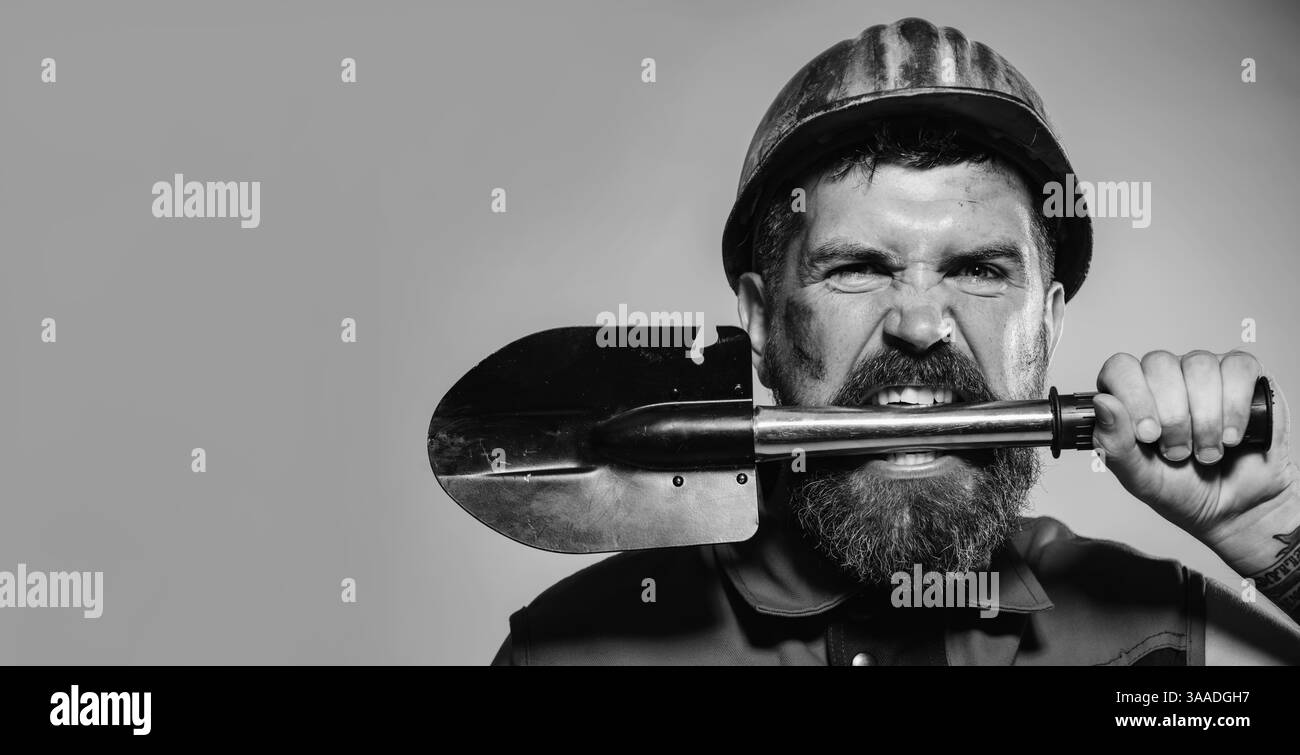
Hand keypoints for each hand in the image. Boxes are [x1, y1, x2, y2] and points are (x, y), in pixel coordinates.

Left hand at [1091, 350, 1297, 565]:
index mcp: (1132, 394)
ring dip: (1205, 417)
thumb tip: (1102, 403)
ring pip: (1199, 365)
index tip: (1147, 434)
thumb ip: (1114, 443)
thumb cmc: (1182, 488)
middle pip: (1160, 363)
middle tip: (1178, 452)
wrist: (1236, 508)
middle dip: (1172, 415)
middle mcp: (1166, 377)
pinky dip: (1236, 407)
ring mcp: (1204, 373)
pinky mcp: (1244, 375)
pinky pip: (1238, 368)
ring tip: (1207, 452)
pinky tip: (1232, 436)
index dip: (1132, 396)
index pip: (1120, 368)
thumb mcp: (1139, 476)